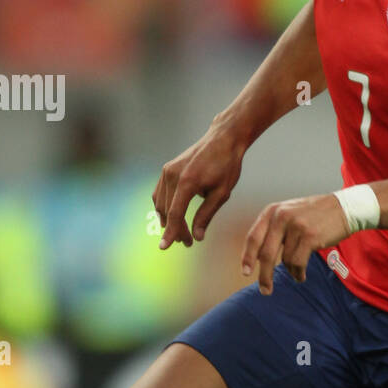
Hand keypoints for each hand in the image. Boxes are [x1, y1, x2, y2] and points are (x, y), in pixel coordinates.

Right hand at [154, 122, 246, 248]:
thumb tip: (197, 237)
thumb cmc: (227, 166)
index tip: (164, 248)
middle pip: (168, 211)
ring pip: (161, 203)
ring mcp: (167, 171)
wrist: (222, 139)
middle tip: (187, 243)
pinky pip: (160, 193)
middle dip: (175, 229)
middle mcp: (172, 175)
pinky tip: (174, 216)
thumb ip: (206, 215)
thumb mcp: (222, 193)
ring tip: (182, 233)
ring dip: (169, 219)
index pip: (175, 214)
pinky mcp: (167, 169)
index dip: (170, 232)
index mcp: (187, 182)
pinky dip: (165, 207)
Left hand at [241, 194, 349, 290]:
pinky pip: (298, 263)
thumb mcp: (289, 212)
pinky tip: (301, 276)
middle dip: (264, 276)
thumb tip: (257, 256)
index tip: (246, 272)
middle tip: (266, 290)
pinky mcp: (310, 237)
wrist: (344, 207)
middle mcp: (281, 217)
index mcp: (272, 211)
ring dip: (291, 271)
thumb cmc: (315, 214)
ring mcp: (296, 226)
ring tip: (297, 272)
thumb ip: (274, 228)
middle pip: (266, 254)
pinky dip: (298, 273)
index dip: (247, 257)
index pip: (253, 237)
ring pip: (285, 260)